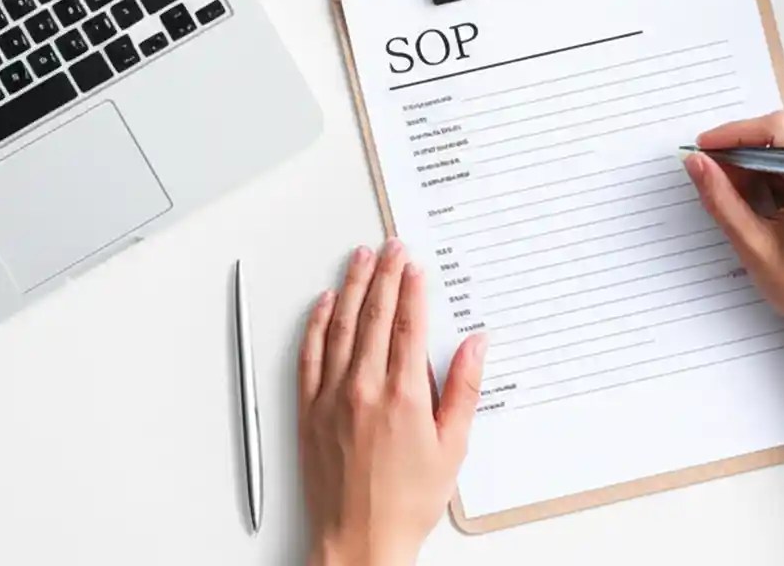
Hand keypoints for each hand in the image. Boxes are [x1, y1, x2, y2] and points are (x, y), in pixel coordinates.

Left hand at [299, 240, 487, 565]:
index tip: (414, 265)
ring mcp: (331, 397)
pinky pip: (310, 355)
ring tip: (360, 260)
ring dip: (352, 287)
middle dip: (384, 275)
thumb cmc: (406, 501)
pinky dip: (317, 324)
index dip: (412, 289)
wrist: (359, 538)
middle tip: (390, 248)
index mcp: (402, 396)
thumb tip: (474, 345)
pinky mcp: (309, 411)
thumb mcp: (452, 446)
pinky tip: (325, 304)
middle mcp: (363, 389)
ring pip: (341, 327)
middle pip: (375, 316)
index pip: (408, 325)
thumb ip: (462, 389)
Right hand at [683, 112, 783, 349]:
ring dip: (759, 172)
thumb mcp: (752, 245)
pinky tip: (764, 212)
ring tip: (740, 208)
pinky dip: (777, 182)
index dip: (735, 132)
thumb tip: (696, 163)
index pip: (777, 129)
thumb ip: (721, 199)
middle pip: (782, 142)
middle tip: (713, 182)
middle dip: (743, 157)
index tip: (705, 148)